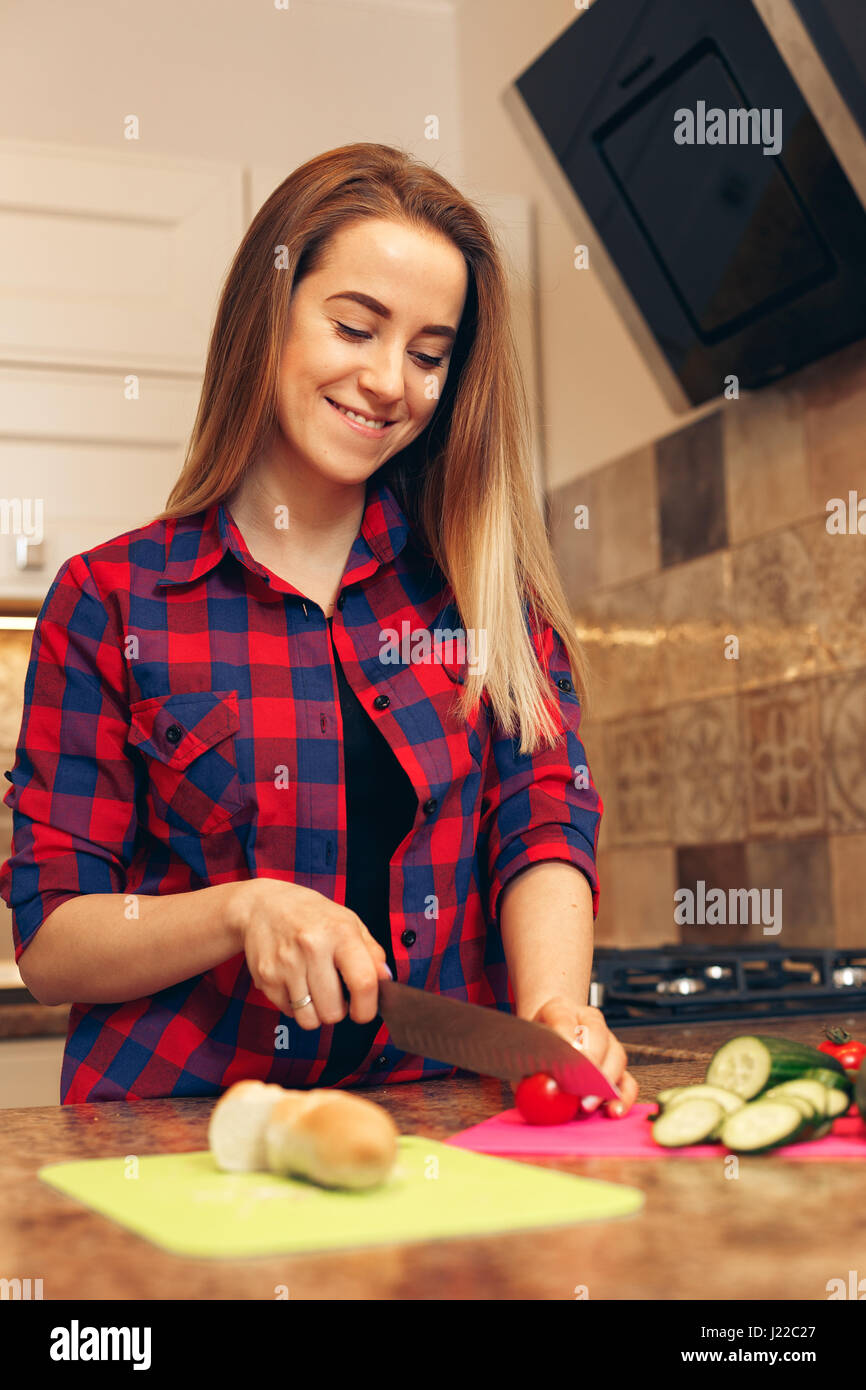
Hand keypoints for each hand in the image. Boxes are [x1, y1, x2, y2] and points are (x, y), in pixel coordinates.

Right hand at [227, 877, 391, 1029]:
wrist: (262, 905)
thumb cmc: (311, 914)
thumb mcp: (348, 921)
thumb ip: (372, 952)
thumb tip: (386, 980)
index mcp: (339, 932)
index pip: (363, 983)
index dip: (367, 1008)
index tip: (364, 1011)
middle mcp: (312, 947)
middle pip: (333, 1011)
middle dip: (339, 1010)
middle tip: (335, 993)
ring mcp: (285, 964)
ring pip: (309, 1020)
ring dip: (316, 1012)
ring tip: (316, 990)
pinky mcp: (266, 978)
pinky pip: (288, 1012)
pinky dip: (295, 1005)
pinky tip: (295, 983)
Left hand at [527, 996, 638, 1116]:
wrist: (549, 1033)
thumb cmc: (536, 1043)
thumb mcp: (525, 1048)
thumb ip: (531, 1065)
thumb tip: (543, 1087)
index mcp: (560, 1009)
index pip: (563, 1020)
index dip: (564, 1043)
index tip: (563, 1066)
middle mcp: (589, 1021)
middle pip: (597, 1037)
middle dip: (588, 1067)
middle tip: (578, 1090)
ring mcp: (608, 1041)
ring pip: (616, 1058)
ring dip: (604, 1084)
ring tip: (587, 1105)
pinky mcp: (617, 1065)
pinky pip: (628, 1080)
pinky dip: (623, 1097)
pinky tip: (613, 1111)